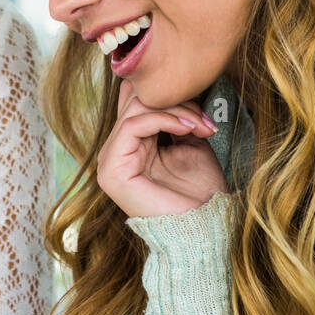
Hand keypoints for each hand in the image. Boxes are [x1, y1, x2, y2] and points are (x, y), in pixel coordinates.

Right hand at [97, 78, 229, 218]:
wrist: (205, 226)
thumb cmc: (199, 192)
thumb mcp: (191, 143)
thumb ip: (178, 117)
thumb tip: (178, 88)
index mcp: (129, 146)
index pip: (136, 101)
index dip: (169, 95)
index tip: (203, 110)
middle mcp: (114, 152)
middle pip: (135, 100)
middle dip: (175, 102)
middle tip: (204, 118)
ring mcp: (109, 161)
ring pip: (135, 110)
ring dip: (174, 111)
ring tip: (200, 125)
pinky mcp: (112, 170)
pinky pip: (132, 126)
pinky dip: (164, 119)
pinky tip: (187, 128)